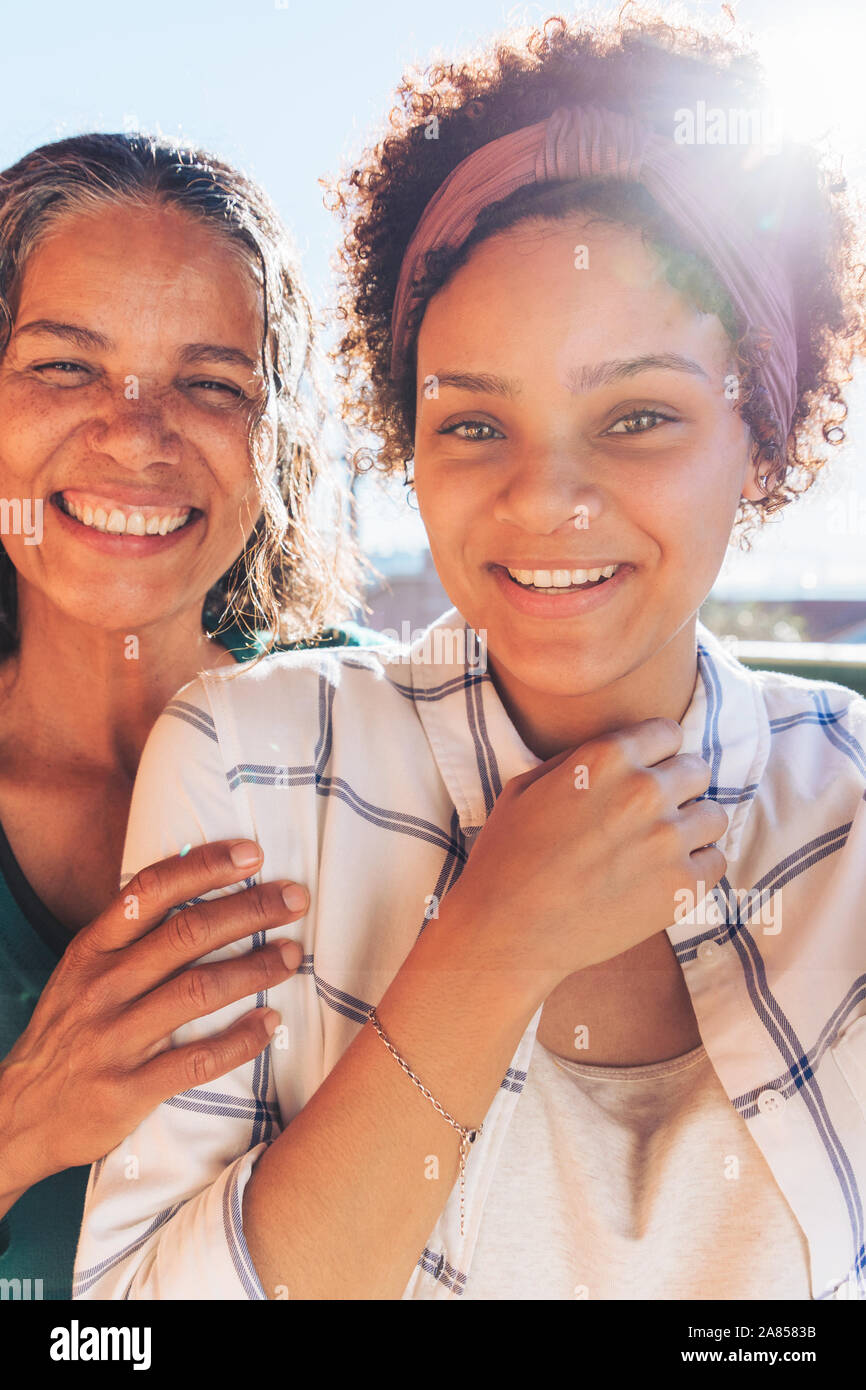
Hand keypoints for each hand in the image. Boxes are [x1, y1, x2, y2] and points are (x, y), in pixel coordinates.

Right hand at [0, 839, 305, 1196]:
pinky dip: (240, 1040)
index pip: (151, 891)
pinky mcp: (127, 1090)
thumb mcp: (82, 973)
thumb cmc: (68, 1034)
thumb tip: (201, 891)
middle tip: (295, 899)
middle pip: (187, 934)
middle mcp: (102, 987)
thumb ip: (130, 937)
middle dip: (250, 910)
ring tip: (292, 956)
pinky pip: (197, 1061)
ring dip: (255, 969)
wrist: (18, 1117)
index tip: (252, 854)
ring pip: (198, 991)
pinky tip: (270, 1025)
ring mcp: (113, 1039)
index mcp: (92, 950)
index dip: (205, 866)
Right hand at [442, 717, 727, 994]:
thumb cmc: (507, 857)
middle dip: (677, 788)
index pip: (668, 732)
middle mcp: (644, 791)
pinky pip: (717, 862)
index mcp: (606, 758)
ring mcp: (667, 840)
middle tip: (651, 816)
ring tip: (661, 848)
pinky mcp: (681, 887)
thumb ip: (578, 761)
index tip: (646, 774)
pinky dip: (697, 868)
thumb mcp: (526, 786)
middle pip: (697, 771)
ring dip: (692, 827)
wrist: (507, 931)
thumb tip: (617, 756)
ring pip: (714, 815)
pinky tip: (665, 876)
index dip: (657, 753)